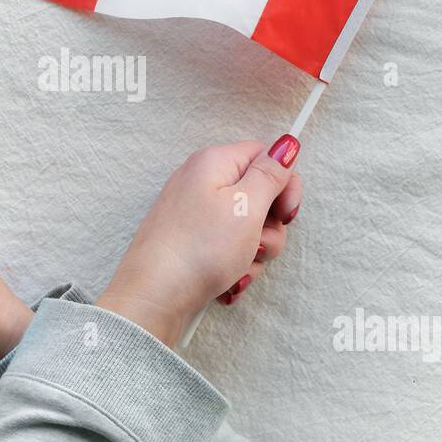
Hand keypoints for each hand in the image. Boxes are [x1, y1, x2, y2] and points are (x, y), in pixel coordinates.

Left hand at [97, 135, 301, 347]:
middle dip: (269, 228)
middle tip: (257, 246)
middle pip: (258, 195)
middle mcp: (201, 182)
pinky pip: (227, 248)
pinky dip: (233, 265)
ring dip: (253, 253)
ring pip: (247, 227)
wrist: (154, 297)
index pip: (265, 156)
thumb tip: (287, 143)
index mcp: (214, 162)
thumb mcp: (246, 206)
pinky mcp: (191, 241)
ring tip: (238, 269)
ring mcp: (195, 214)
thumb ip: (270, 173)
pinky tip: (226, 281)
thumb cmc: (199, 249)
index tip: (286, 214)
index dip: (284, 184)